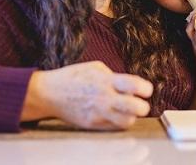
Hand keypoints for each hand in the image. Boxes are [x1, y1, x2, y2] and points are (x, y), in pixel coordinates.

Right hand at [22, 61, 152, 129]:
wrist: (49, 93)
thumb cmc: (72, 77)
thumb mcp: (95, 68)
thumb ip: (114, 76)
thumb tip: (129, 85)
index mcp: (106, 81)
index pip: (135, 85)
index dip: (146, 89)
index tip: (146, 90)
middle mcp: (104, 98)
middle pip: (135, 108)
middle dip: (143, 107)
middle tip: (141, 104)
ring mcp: (98, 113)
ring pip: (126, 122)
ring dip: (132, 117)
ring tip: (128, 111)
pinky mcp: (92, 124)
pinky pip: (114, 128)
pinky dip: (119, 122)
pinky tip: (115, 115)